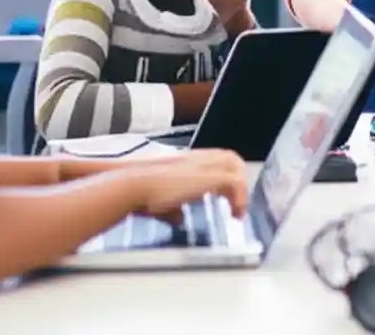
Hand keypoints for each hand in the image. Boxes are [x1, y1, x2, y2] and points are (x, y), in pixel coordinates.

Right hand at [133, 149, 247, 219]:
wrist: (133, 186)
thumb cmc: (138, 192)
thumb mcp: (159, 202)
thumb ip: (172, 209)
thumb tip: (178, 219)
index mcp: (185, 162)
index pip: (214, 158)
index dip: (223, 173)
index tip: (225, 194)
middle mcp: (196, 159)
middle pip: (229, 157)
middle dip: (238, 177)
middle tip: (238, 202)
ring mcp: (203, 165)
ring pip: (235, 165)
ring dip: (240, 188)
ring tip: (238, 210)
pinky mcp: (209, 177)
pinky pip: (235, 182)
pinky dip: (239, 198)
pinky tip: (235, 214)